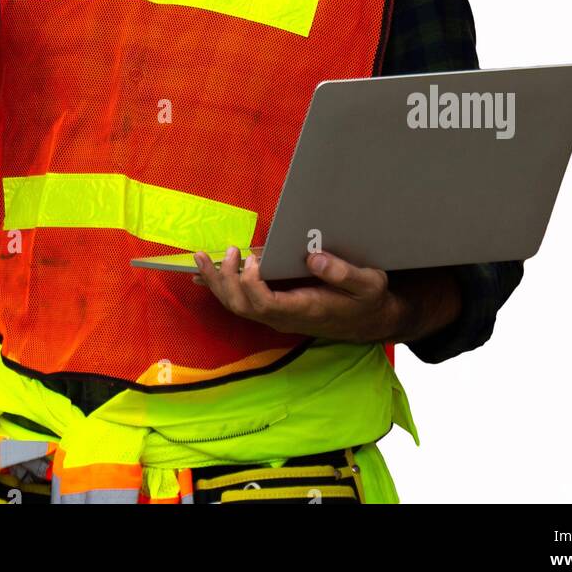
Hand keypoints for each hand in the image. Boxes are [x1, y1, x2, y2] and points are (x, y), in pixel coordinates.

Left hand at [191, 247, 400, 344]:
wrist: (369, 320)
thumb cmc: (368, 301)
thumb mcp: (369, 284)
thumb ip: (343, 273)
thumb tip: (314, 257)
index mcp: (304, 310)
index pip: (266, 304)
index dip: (251, 283)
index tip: (252, 258)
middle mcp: (284, 317)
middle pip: (242, 306)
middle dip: (225, 280)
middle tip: (226, 251)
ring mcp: (277, 315)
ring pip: (237, 305)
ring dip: (216, 282)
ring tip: (201, 257)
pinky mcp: (274, 309)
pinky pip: (241, 301)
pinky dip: (222, 286)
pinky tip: (207, 272)